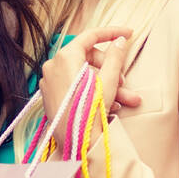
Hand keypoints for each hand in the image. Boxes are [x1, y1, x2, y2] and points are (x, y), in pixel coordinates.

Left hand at [37, 27, 142, 153]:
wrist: (77, 144)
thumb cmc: (91, 111)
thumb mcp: (108, 81)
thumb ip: (115, 57)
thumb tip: (120, 41)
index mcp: (65, 57)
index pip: (91, 36)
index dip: (112, 33)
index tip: (128, 34)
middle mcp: (53, 65)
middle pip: (88, 57)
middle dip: (110, 68)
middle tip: (124, 81)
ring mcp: (50, 81)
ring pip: (84, 74)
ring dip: (106, 84)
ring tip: (126, 99)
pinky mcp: (51, 95)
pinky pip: (75, 86)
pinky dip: (92, 91)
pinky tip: (110, 105)